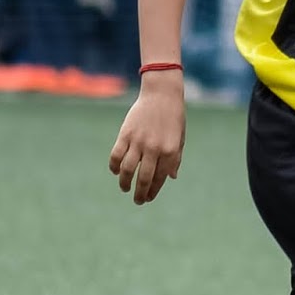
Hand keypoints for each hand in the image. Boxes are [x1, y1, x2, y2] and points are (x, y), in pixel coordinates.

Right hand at [109, 80, 185, 204]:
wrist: (161, 94)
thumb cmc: (173, 117)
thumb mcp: (180, 138)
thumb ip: (175, 158)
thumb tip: (171, 177)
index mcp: (170, 151)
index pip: (160, 178)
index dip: (153, 191)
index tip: (148, 198)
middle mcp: (154, 149)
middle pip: (143, 179)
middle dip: (140, 194)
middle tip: (137, 201)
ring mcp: (138, 141)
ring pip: (128, 170)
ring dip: (125, 183)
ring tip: (125, 188)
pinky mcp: (125, 134)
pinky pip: (116, 155)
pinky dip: (114, 166)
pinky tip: (116, 171)